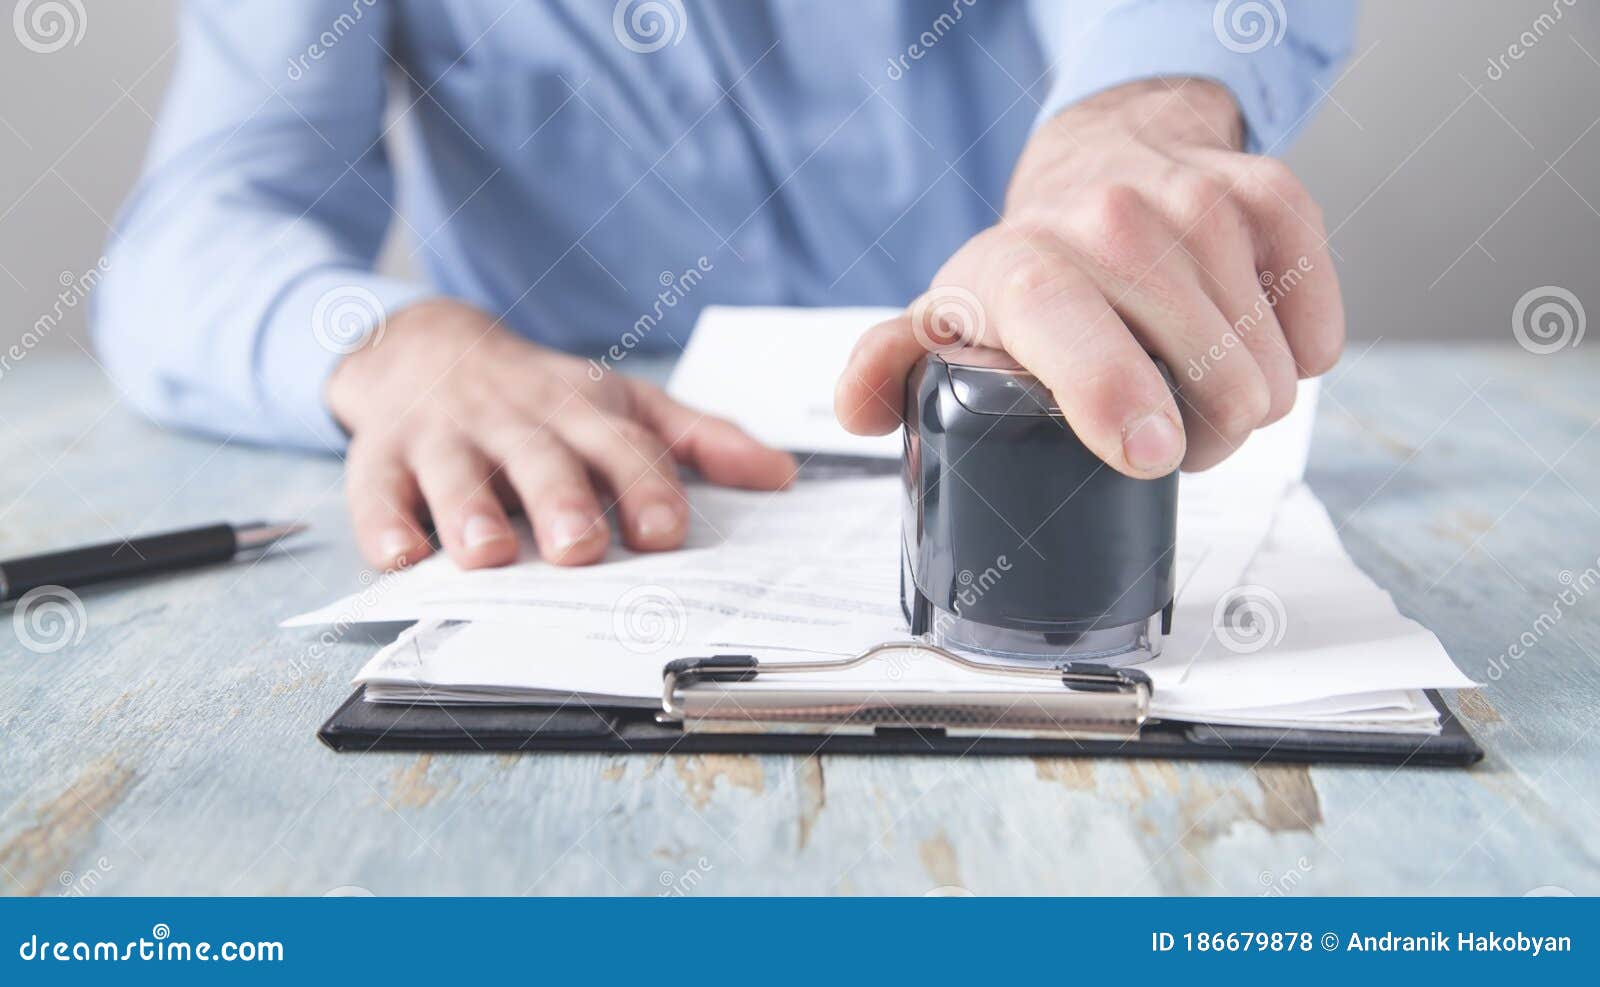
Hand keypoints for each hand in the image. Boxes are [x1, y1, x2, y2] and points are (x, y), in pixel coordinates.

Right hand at [326, 299, 796, 568]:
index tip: (666, 532)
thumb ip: (696, 440)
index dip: (644, 487)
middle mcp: (515, 421)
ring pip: (458, 475)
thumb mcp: (621, 402)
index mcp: (580, 411)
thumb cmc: (539, 395)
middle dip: (561, 501)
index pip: (620, 447)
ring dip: (472, 513)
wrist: (426, 345)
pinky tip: (399, 557)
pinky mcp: (383, 455)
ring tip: (489, 553)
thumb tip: (782, 475)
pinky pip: (377, 490)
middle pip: (541, 460)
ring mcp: (446, 437)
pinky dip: (383, 524)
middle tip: (580, 548)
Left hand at [836, 78, 1343, 475]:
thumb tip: (859, 411)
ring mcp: (1198, 202)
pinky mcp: (1272, 194)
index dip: (1112, 395)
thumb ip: (895, 365)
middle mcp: (1109, 222)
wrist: (1102, 161)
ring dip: (1244, 406)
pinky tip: (1245, 337)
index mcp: (1021, 265)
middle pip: (1207, 375)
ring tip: (1194, 387)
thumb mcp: (951, 315)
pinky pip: (1318, 325)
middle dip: (1199, 440)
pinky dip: (1297, 355)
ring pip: (1270, 366)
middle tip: (1162, 436)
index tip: (1148, 455)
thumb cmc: (1030, 266)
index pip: (1067, 323)